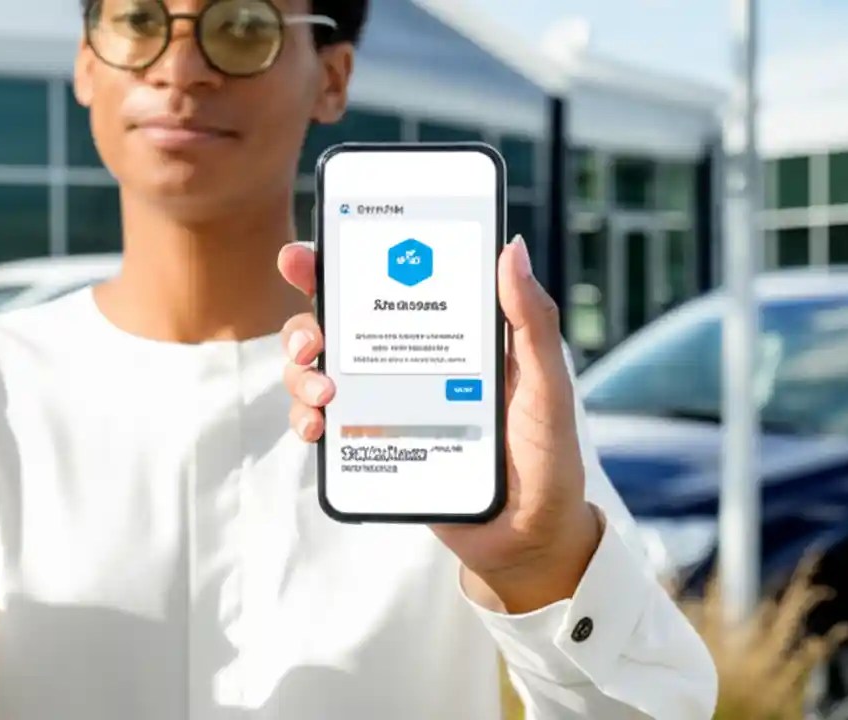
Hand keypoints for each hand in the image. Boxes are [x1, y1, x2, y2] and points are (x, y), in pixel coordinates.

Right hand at [278, 236, 602, 613]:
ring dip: (301, 374)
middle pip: (334, 327)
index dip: (337, 266)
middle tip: (311, 342)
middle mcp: (404, 363)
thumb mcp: (546, 384)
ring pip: (318, 374)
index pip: (385, 286)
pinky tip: (316, 428)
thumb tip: (510, 248)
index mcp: (443, 334)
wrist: (529, 536)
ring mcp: (382, 405)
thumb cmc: (546, 454)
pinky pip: (323, 426)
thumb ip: (530, 320)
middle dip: (304, 325)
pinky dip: (306, 421)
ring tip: (322, 393)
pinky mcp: (371, 447)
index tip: (302, 258)